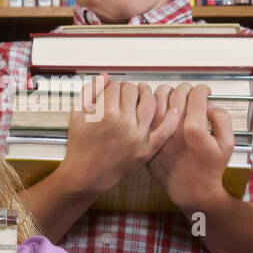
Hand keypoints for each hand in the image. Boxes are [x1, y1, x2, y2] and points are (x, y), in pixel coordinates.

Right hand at [62, 74, 180, 192]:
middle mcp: (123, 123)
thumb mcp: (77, 114)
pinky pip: (164, 131)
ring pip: (150, 103)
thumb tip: (105, 76)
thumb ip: (89, 91)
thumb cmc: (80, 145)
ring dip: (146, 95)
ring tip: (141, 96)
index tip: (110, 91)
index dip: (111, 86)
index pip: (115, 86)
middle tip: (123, 95)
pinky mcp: (146, 150)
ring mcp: (137, 137)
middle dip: (126, 89)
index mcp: (105, 113)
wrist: (86, 175)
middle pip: (132, 91)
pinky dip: (172, 118)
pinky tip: (175, 109)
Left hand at [145, 83, 234, 209]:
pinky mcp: (150, 140)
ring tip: (176, 98)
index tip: (205, 92)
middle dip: (188, 89)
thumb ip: (222, 119)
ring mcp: (159, 134)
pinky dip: (155, 107)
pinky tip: (163, 110)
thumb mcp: (228, 144)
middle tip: (192, 94)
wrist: (191, 190)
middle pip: (178, 92)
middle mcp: (174, 129)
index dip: (203, 89)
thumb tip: (209, 105)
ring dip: (169, 93)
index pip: (196, 94)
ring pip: (159, 98)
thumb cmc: (211, 169)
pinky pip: (148, 115)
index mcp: (194, 128)